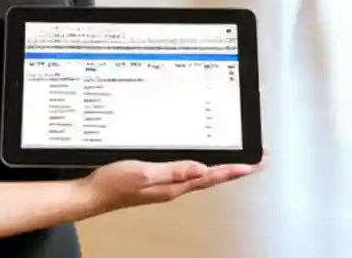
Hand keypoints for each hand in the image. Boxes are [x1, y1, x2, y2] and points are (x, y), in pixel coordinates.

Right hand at [83, 156, 265, 211]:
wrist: (92, 193)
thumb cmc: (114, 184)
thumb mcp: (143, 172)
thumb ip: (172, 171)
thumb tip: (200, 168)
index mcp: (175, 186)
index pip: (213, 176)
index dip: (236, 169)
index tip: (256, 163)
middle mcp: (176, 186)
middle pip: (215, 176)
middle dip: (238, 168)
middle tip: (259, 159)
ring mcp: (168, 184)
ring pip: (204, 175)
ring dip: (224, 166)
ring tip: (242, 160)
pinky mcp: (160, 180)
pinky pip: (189, 172)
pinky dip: (205, 165)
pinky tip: (206, 162)